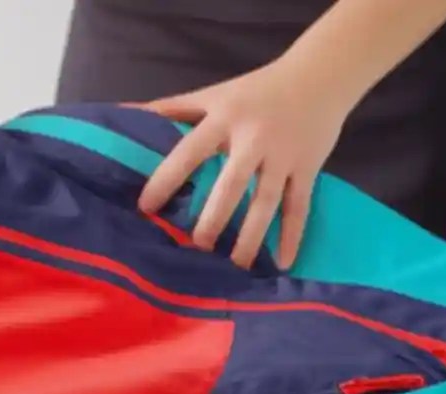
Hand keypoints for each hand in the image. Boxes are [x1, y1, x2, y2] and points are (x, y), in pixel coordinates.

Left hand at [137, 61, 350, 269]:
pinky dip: (291, 236)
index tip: (146, 209)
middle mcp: (253, 139)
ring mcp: (283, 156)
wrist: (321, 74)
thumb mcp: (214, 94)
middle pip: (232, 184)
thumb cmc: (257, 89)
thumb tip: (124, 111)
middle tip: (197, 247)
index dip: (166, 179)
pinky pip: (299, 207)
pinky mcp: (308, 168)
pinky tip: (282, 263)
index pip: (189, 152)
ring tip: (236, 266)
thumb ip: (171, 108)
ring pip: (266, 202)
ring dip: (251, 237)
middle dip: (214, 218)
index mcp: (224, 119)